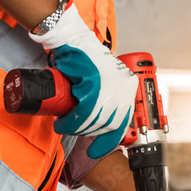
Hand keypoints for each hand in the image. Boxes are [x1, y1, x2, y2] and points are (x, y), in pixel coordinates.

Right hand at [29, 2, 136, 157]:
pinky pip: (85, 111)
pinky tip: (63, 123)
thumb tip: (94, 124)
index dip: (109, 140)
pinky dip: (71, 121)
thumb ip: (103, 98)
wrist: (70, 39)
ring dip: (76, 129)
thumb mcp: (99, 81)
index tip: (96, 152)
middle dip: (88, 134)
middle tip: (72, 131)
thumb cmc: (81, 60)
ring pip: (96, 120)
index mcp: (128, 87)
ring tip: (63, 126)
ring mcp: (111, 84)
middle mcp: (123, 86)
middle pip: (109, 123)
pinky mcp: (96, 82)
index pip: (123, 121)